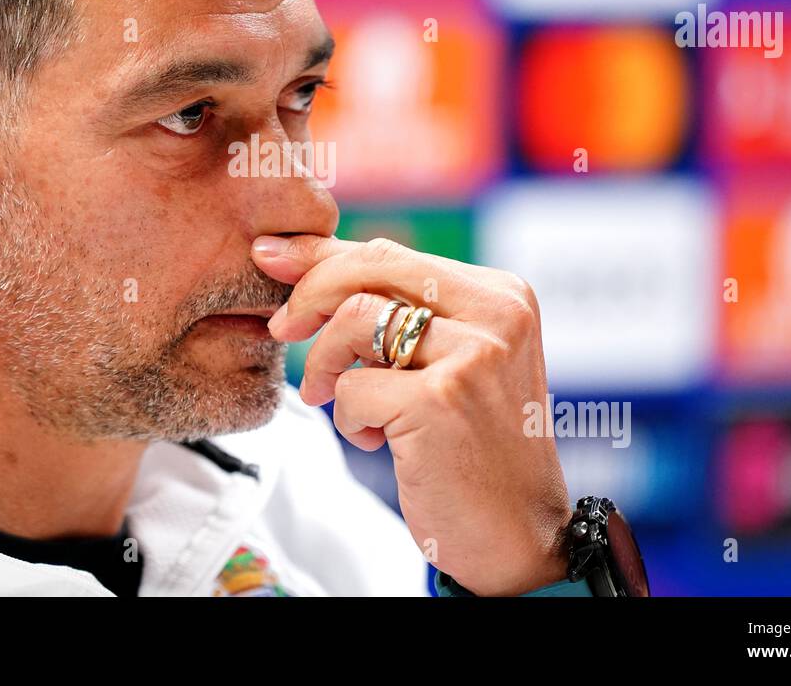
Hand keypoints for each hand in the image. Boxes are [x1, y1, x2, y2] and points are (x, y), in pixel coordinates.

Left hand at [252, 234, 572, 596]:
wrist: (518, 536)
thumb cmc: (471, 446)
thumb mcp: (442, 360)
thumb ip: (390, 306)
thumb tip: (293, 253)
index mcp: (502, 293)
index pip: (390, 253)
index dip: (321, 259)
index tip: (272, 260)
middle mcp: (496, 313)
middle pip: (369, 268)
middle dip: (308, 294)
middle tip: (281, 328)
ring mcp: (473, 354)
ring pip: (355, 320)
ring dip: (325, 365)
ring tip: (331, 399)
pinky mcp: (441, 400)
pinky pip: (352, 386)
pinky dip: (348, 417)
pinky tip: (373, 441)